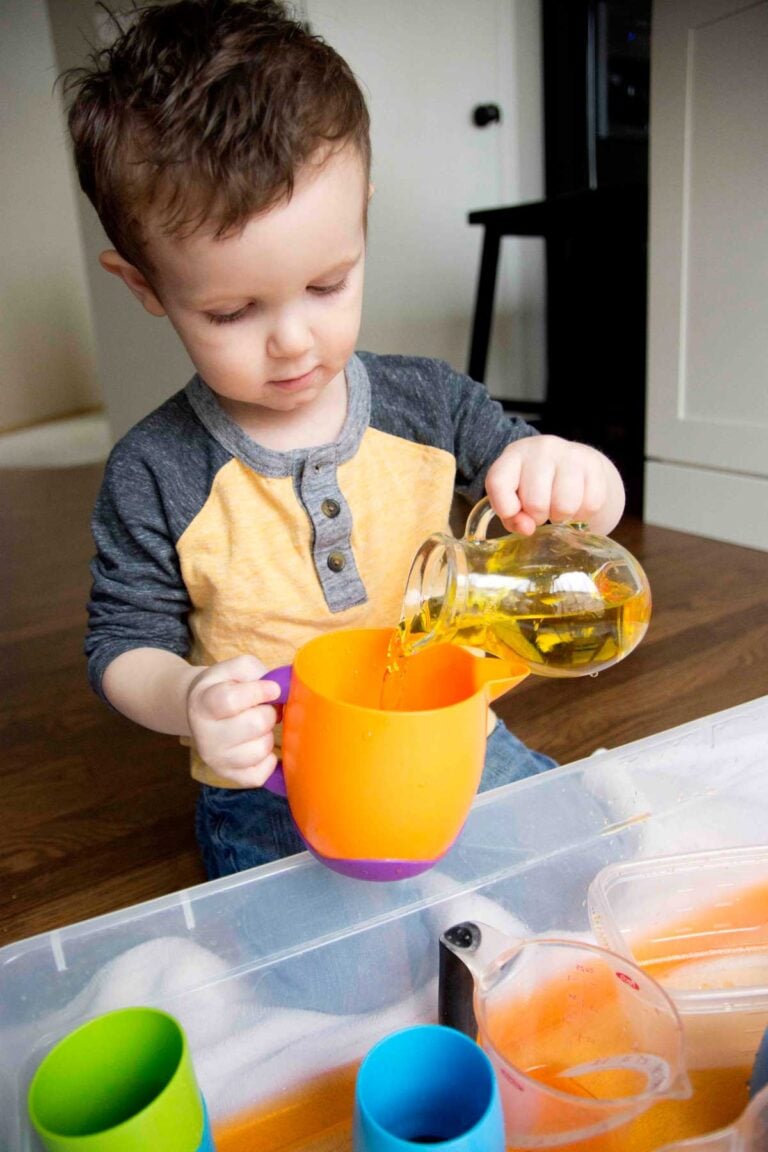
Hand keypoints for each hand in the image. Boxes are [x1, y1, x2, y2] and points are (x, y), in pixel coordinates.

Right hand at [186, 655, 282, 785]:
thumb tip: (281, 688)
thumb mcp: (234, 668)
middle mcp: (205, 736)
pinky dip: (268, 760)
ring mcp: (216, 759)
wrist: (204, 709)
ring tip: (257, 726)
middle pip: (255, 725)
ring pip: (261, 750)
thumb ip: (255, 671)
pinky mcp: (230, 776)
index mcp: (202, 703)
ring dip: (268, 734)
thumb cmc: (225, 686)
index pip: (231, 701)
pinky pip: (260, 774)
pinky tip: (259, 744)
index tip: (272, 688)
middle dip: (268, 712)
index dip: (259, 692)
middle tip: (262, 708)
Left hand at [484, 435, 624, 535]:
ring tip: (559, 508)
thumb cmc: (539, 486)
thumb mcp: (516, 497)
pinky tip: (578, 504)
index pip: (499, 483)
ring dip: (562, 517)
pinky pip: (590, 505)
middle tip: (543, 512)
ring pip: (564, 506)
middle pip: (535, 503)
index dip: (505, 509)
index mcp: (514, 455)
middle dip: (538, 517)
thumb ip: (512, 516)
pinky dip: (583, 514)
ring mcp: (570, 454)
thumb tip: (526, 528)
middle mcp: (541, 449)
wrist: (579, 466)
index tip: (514, 515)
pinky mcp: (595, 464)